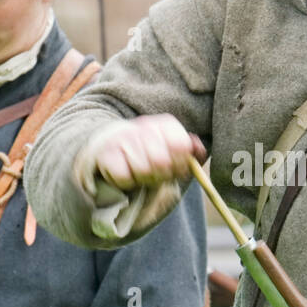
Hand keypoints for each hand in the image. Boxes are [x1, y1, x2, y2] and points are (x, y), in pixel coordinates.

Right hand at [86, 114, 206, 190]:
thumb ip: (191, 151)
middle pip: (162, 161)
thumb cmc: (148, 152)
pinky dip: (126, 182)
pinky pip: (124, 176)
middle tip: (155, 173)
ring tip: (140, 173)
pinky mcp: (107, 154)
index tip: (175, 168)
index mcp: (165, 124)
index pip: (181, 146)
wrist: (110, 145)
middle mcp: (145, 126)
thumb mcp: (172, 149)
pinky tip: (126, 174)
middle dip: (161, 174)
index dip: (181, 164)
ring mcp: (124, 139)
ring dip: (143, 179)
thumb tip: (199, 149)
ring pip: (143, 169)